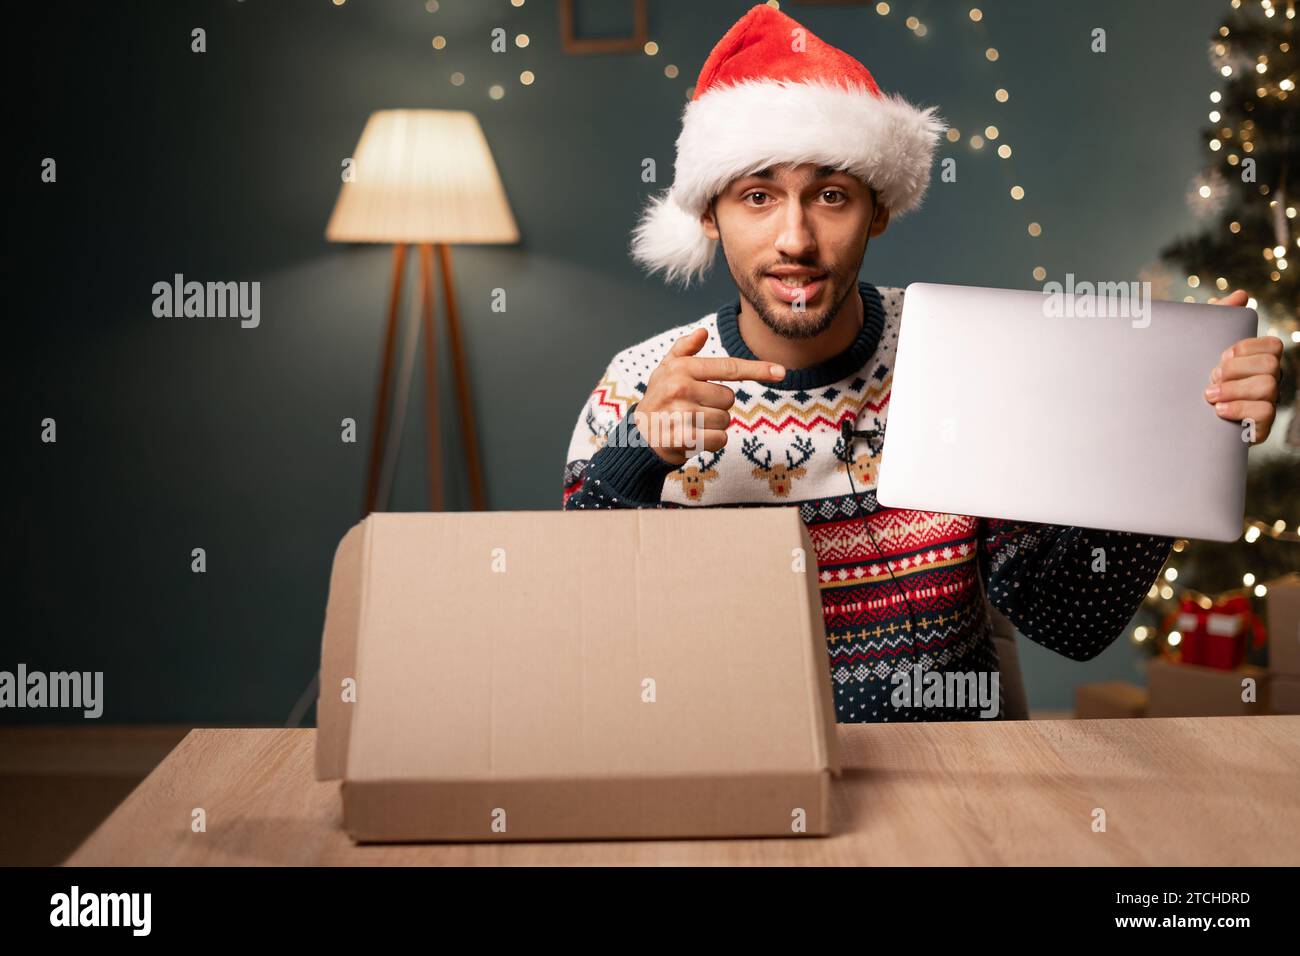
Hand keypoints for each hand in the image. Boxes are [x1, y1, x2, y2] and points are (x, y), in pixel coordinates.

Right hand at [633, 327, 785, 465]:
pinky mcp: (684, 438)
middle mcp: (681, 388)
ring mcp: (682, 413)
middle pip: (729, 399)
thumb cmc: (657, 401)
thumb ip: (683, 350)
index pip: (728, 368)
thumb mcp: (664, 371)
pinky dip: (711, 442)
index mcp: (682, 369)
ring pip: (725, 421)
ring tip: (691, 424)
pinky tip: (693, 439)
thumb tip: (702, 332)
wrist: (636, 438)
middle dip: (717, 407)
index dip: (757, 370)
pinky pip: (719, 439)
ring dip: (713, 426)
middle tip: (694, 410)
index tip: (782, 372)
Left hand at [1205, 289, 1283, 442]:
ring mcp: (1266, 403)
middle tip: (1211, 378)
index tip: (1221, 355)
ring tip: (1209, 395)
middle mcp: (1268, 380)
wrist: (1177, 418)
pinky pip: (1265, 414)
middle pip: (1271, 365)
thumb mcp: (1201, 344)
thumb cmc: (1195, 375)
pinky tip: (1219, 410)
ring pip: (1269, 387)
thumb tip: (1241, 295)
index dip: (1246, 348)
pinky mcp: (1259, 427)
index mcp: (1259, 360)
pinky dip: (1240, 409)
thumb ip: (1219, 317)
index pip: (1271, 346)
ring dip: (1235, 389)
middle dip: (1236, 369)